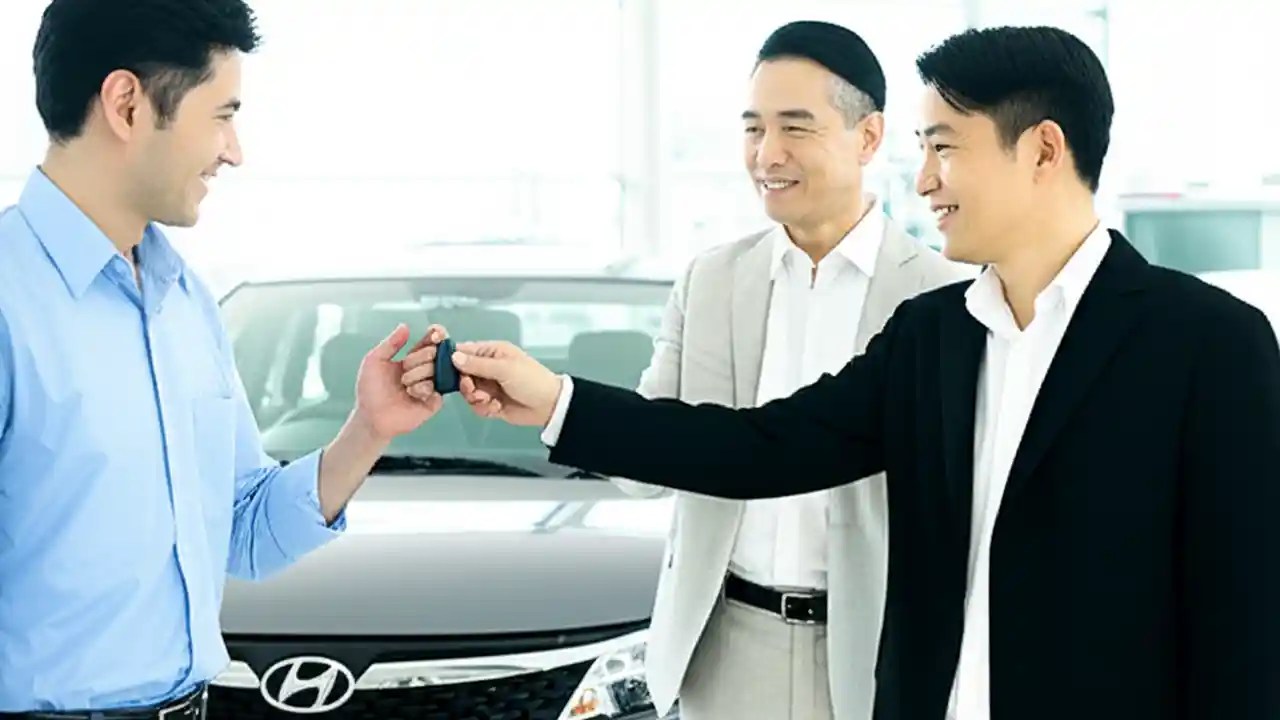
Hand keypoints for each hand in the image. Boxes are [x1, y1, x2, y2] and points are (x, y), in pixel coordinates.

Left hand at [351, 323, 447, 438]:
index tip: (435, 332)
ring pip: (436, 370)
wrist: (371, 416)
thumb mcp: (374, 360)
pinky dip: (423, 389)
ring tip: (404, 386)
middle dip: (418, 359)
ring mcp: (431, 386)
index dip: (435, 335)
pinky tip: (412, 394)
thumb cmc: (370, 389)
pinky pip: (437, 389)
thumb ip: (391, 343)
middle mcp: (424, 370)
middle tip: (404, 371)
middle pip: (434, 353)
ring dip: (417, 375)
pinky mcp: (433, 402)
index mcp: (413, 358)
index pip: (430, 342)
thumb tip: (405, 325)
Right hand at [449, 340, 561, 426]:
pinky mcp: (491, 403)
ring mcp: (489, 386)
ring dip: (475, 398)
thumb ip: (478, 364)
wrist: (549, 406)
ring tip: (488, 400)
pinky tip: (496, 408)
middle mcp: (488, 368)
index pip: (465, 351)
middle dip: (465, 384)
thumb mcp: (504, 368)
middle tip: (474, 389)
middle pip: (462, 374)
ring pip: (467, 392)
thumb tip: (453, 356)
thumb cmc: (530, 380)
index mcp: (492, 352)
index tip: (446, 369)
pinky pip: (476, 405)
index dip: (453, 359)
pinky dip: (483, 408)